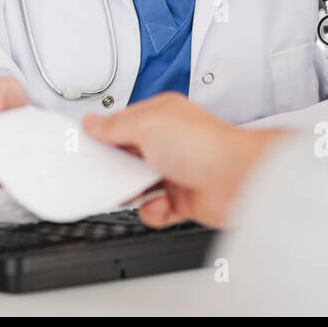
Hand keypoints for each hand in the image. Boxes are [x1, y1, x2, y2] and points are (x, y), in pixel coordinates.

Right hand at [82, 92, 283, 228]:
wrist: (239, 179)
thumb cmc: (204, 144)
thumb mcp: (146, 124)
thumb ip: (115, 126)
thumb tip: (93, 123)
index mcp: (162, 116)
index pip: (124, 122)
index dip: (106, 133)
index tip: (88, 143)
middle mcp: (170, 142)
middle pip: (129, 156)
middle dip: (117, 166)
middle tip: (106, 171)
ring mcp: (176, 171)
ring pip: (140, 184)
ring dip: (134, 191)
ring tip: (132, 190)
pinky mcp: (183, 199)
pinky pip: (156, 209)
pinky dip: (154, 210)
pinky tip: (159, 203)